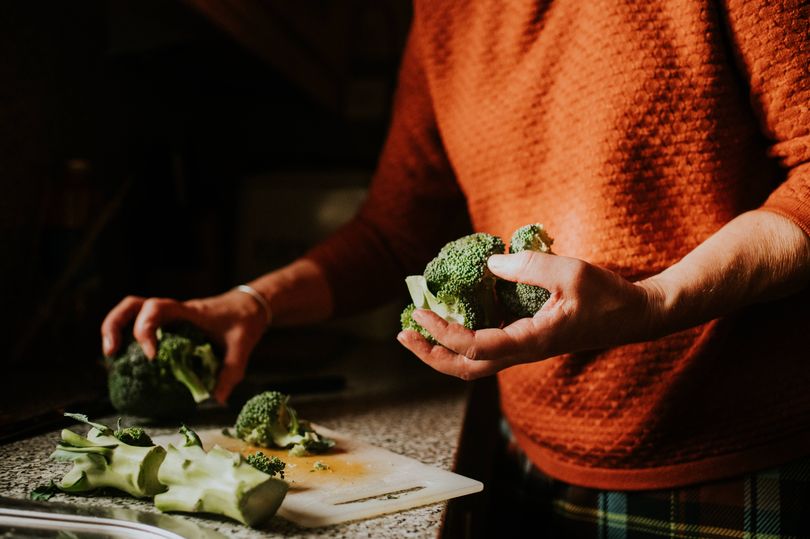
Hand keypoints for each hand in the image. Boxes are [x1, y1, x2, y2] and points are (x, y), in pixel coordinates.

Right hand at [101, 290, 267, 402]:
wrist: (251, 307)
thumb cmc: (244, 322)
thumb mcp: (242, 347)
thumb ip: (231, 372)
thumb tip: (217, 400)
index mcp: (189, 312)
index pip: (158, 307)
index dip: (146, 328)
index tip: (151, 355)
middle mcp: (174, 312)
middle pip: (132, 305)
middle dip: (115, 326)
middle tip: (110, 353)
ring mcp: (169, 319)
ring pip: (131, 313)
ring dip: (115, 332)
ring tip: (111, 360)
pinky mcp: (169, 327)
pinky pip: (141, 328)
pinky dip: (129, 343)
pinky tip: (128, 367)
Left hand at [397, 251, 661, 379]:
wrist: (634, 316)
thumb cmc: (607, 295)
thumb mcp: (570, 272)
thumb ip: (529, 265)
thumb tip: (490, 262)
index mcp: (531, 342)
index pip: (474, 347)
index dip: (442, 333)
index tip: (419, 312)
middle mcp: (522, 352)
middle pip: (465, 368)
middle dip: (431, 354)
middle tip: (403, 334)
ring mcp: (524, 349)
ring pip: (474, 363)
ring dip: (442, 349)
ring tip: (418, 328)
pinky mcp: (528, 340)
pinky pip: (487, 347)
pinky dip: (462, 337)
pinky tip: (454, 314)